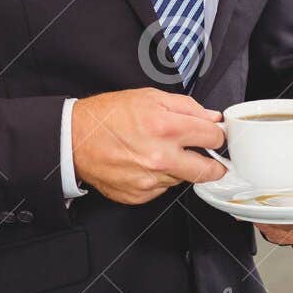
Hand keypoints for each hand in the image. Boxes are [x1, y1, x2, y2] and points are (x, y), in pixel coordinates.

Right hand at [70, 88, 225, 204]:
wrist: (74, 139)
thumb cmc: (107, 116)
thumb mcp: (149, 97)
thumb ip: (186, 107)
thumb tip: (211, 117)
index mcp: (166, 127)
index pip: (213, 137)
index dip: (218, 134)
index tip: (216, 136)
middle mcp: (160, 157)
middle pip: (208, 170)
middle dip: (214, 164)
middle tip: (210, 158)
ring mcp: (150, 180)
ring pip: (182, 179)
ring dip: (180, 168)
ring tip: (162, 153)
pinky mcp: (139, 194)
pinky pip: (162, 189)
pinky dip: (160, 178)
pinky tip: (146, 164)